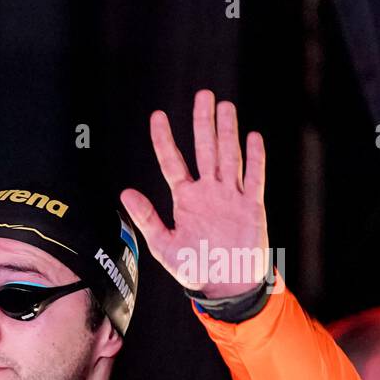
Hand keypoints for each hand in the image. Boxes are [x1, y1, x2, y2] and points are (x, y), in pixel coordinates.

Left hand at [121, 90, 269, 296]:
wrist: (224, 285)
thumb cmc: (193, 267)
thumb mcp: (163, 244)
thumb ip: (146, 218)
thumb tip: (124, 193)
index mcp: (186, 199)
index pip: (173, 162)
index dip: (164, 139)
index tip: (158, 116)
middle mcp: (208, 192)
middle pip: (205, 149)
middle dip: (203, 123)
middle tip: (203, 95)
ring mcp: (230, 196)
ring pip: (228, 156)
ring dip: (227, 132)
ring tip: (224, 106)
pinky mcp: (251, 206)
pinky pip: (254, 177)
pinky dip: (254, 158)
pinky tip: (252, 137)